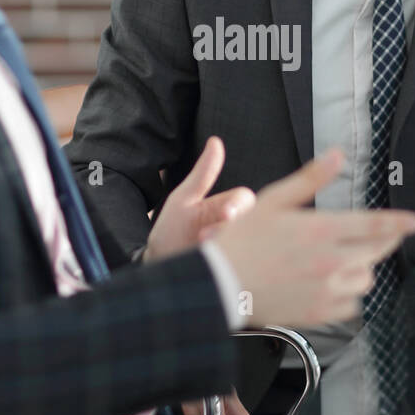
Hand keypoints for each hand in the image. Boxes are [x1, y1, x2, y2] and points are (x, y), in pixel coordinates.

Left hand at [146, 136, 254, 262]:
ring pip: (253, 247)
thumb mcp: (183, 200)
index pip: (246, 199)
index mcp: (226, 208)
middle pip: (254, 222)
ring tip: (206, 253)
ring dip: (232, 250)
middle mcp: (236, 228)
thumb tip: (215, 141)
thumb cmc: (171, 230)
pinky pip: (248, 269)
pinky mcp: (237, 273)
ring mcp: (238, 251)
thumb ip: (202, 174)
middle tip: (210, 237)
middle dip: (235, 230)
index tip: (226, 214)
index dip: (239, 206)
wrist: (160, 266)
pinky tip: (218, 269)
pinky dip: (236, 269)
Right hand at [214, 148, 414, 327]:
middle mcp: (330, 262)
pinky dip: (348, 294)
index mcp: (321, 230)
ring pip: (366, 280)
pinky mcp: (319, 313)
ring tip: (345, 259)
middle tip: (378, 235)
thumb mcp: (274, 199)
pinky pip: (351, 305)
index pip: (374, 225)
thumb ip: (311, 179)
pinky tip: (332, 283)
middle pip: (376, 252)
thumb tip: (337, 155)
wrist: (219, 284)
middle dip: (383, 241)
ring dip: (363, 267)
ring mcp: (326, 290)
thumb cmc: (242, 238)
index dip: (399, 223)